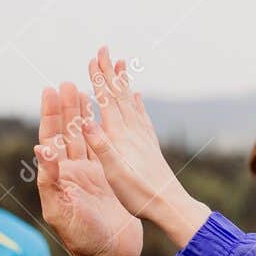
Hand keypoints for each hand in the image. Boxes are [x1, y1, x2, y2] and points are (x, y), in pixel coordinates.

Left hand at [37, 83, 142, 255]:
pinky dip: (99, 133)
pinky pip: (102, 151)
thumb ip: (51, 180)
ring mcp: (89, 177)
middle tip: (67, 83)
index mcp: (58, 178)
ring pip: (83, 139)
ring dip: (81, 116)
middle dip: (66, 108)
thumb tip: (40, 148)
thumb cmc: (84, 239)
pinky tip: (101, 120)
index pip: (50, 139)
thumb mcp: (62, 210)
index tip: (50, 90)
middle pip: (66, 133)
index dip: (50, 115)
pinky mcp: (107, 182)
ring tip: (83, 91)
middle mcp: (71, 174)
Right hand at [82, 47, 211, 247]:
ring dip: (123, 81)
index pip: (106, 100)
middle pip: (118, 94)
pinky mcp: (150, 145)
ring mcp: (143, 136)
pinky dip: (137, 103)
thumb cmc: (139, 194)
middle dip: (109, 71)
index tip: (92, 58)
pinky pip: (141, 116)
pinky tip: (137, 97)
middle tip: (105, 49)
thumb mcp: (114, 173)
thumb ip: (101, 146)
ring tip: (122, 64)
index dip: (99, 79)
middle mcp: (133, 131)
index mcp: (120, 136)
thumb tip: (85, 121)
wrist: (169, 205)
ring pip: (130, 101)